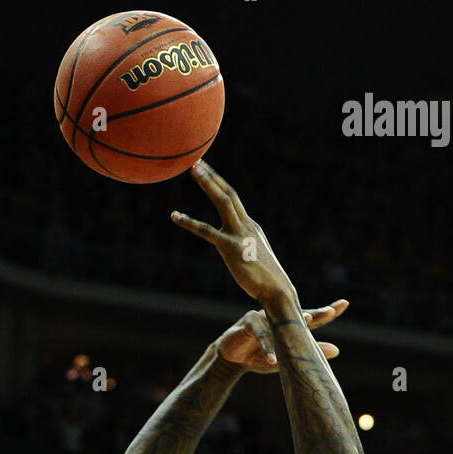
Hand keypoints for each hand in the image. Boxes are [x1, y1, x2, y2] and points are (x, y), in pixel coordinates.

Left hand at [172, 159, 295, 304]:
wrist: (277, 291)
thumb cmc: (266, 281)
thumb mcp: (254, 259)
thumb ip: (244, 250)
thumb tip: (237, 252)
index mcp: (251, 226)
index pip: (234, 200)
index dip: (219, 184)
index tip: (208, 172)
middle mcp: (246, 225)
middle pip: (229, 194)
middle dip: (213, 176)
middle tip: (197, 162)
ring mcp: (239, 234)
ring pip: (223, 202)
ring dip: (207, 184)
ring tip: (193, 169)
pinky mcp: (231, 248)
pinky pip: (207, 231)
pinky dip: (190, 222)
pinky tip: (175, 216)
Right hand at [216, 300, 348, 373]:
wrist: (231, 359)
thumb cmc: (260, 356)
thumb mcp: (287, 357)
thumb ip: (311, 352)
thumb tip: (338, 350)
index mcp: (289, 324)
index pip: (312, 317)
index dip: (327, 311)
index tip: (345, 304)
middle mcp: (278, 316)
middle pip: (300, 313)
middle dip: (316, 313)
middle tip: (331, 311)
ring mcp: (263, 317)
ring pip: (279, 322)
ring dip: (291, 324)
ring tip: (306, 322)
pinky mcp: (247, 324)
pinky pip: (259, 334)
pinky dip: (265, 347)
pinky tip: (272, 358)